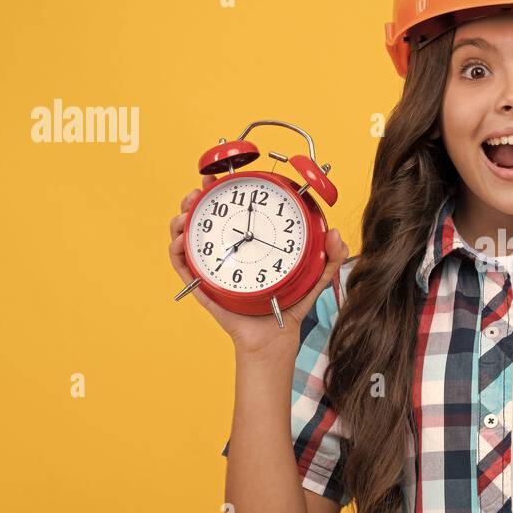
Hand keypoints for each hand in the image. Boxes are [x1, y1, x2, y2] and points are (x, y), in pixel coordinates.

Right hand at [168, 174, 349, 357]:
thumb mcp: (314, 277)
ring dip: (181, 221)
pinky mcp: (204, 286)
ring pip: (187, 238)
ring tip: (186, 213)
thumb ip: (329, 257)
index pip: (231, 212)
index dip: (221, 192)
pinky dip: (176, 252)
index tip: (219, 175)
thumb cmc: (289, 304)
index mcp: (249, 244)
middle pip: (203, 219)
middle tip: (199, 191)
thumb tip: (335, 234)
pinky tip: (180, 242)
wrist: (275, 336)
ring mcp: (214, 268)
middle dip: (195, 200)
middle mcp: (228, 252)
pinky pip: (184, 267)